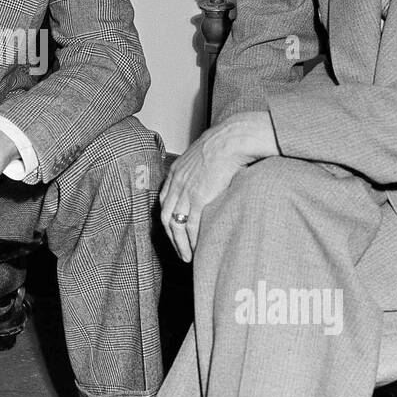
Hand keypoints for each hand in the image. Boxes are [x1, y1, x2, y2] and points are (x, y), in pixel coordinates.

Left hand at [159, 111, 278, 262]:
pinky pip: (192, 225)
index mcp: (176, 172)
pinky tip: (197, 249)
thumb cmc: (225, 144)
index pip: (164, 201)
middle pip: (166, 217)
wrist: (233, 139)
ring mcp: (186, 191)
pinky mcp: (199, 197)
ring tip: (187, 257)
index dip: (168, 219)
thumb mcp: (203, 155)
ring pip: (176, 224)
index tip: (174, 232)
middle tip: (179, 251)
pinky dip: (192, 240)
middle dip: (171, 237)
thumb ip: (199, 169)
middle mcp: (176, 183)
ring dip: (180, 244)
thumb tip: (208, 179)